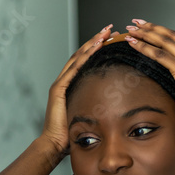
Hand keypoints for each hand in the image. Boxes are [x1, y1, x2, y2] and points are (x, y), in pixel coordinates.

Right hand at [40, 23, 114, 157]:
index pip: (86, 61)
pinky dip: (84, 56)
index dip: (98, 48)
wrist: (56, 145)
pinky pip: (73, 69)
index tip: (112, 39)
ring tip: (105, 33)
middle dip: (97, 40)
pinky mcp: (58, 89)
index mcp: (72, 85)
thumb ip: (98, 105)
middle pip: (82, 54)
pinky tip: (95, 48)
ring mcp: (60, 83)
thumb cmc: (72, 134)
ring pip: (78, 57)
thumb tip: (118, 102)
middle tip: (111, 29)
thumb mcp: (89, 114)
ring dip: (92, 44)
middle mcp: (65, 80)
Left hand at [121, 19, 174, 133]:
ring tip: (131, 29)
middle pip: (172, 36)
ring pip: (164, 41)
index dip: (166, 36)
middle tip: (138, 23)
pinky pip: (160, 55)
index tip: (154, 32)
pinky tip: (133, 43)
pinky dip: (144, 47)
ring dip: (146, 33)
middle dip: (153, 28)